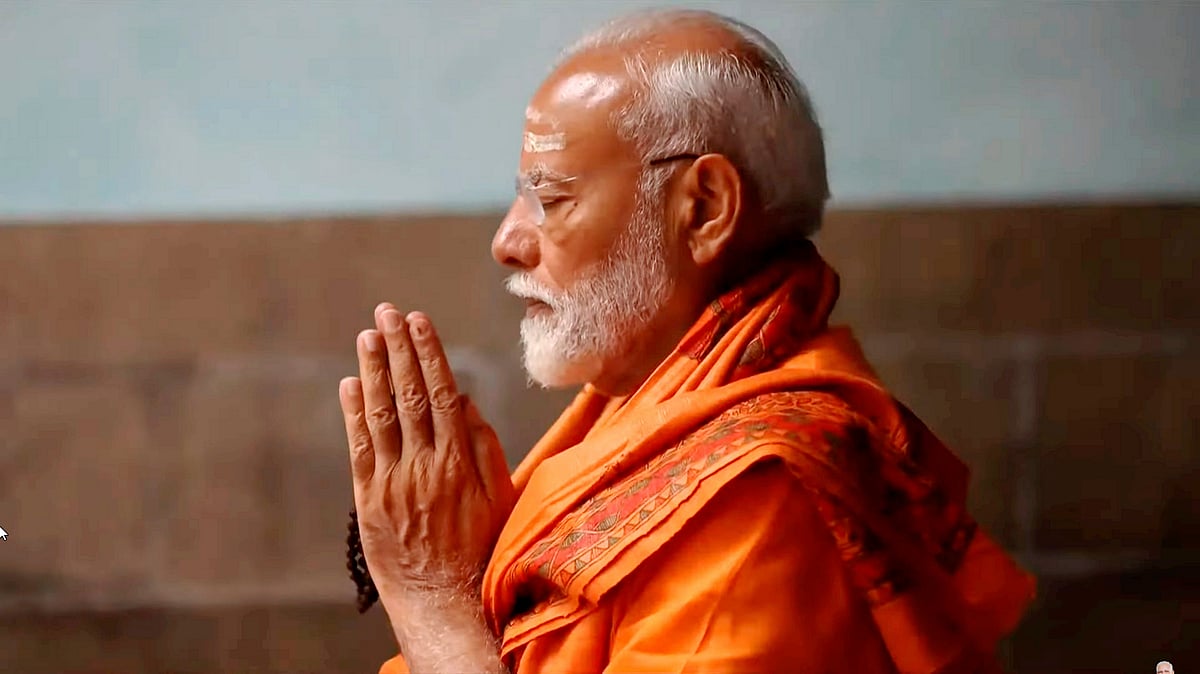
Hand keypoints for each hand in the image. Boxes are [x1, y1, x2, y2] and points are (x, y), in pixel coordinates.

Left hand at [339, 303, 514, 603]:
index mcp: (458, 461)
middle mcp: (423, 465)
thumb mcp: (500, 498)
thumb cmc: (480, 547)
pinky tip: (350, 383)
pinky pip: (359, 449)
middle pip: (408, 394)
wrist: (443, 598)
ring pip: (381, 415)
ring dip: (373, 371)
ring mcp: (392, 482)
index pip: (440, 392)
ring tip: (368, 335)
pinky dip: (353, 414)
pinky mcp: (368, 500)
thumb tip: (462, 399)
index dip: (429, 353)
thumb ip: (484, 446)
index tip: (420, 320)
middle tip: (387, 311)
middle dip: (398, 349)